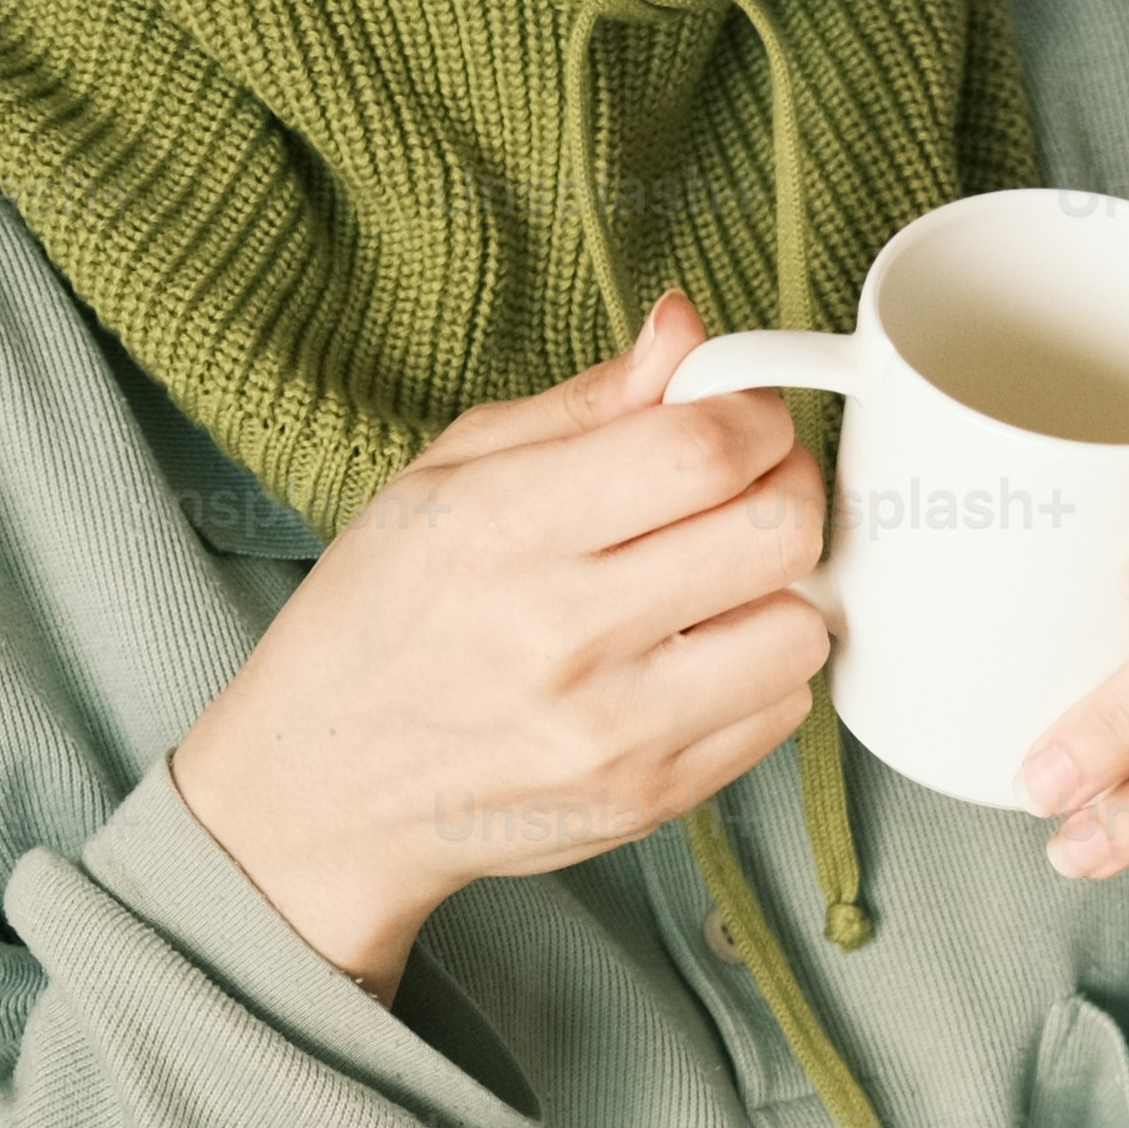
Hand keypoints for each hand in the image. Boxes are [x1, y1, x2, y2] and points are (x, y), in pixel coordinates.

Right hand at [169, 290, 836, 1002]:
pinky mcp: (653, 798)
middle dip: (785, 488)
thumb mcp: (450, 477)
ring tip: (720, 583)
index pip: (701, 449)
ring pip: (800, 629)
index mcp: (505, 527)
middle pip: (777, 534)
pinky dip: (761, 671)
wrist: (328, 792)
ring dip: (780, 590)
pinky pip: (781, 713)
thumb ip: (586, 404)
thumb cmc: (384, 617)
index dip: (753, 416)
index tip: (740, 416)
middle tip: (750, 488)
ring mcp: (616, 729)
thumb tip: (688, 329)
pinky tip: (700, 655)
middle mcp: (564, 632)